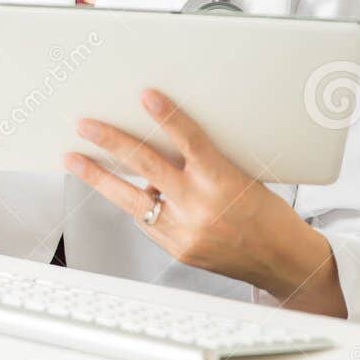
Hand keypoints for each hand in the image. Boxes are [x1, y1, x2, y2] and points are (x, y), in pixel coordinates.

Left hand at [63, 89, 346, 315]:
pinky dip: (134, 204)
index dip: (167, 117)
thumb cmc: (269, 216)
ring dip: (99, 177)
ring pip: (131, 200)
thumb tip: (165, 147)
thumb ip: (203, 165)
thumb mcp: (243, 178)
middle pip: (147, 167)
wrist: (284, 262)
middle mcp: (201, 207)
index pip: (190, 142)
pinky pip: (146, 222)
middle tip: (87, 126)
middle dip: (111, 143)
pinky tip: (120, 191)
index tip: (147, 97)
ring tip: (75, 160)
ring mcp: (185, 232)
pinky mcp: (177, 250)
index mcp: (223, 182)